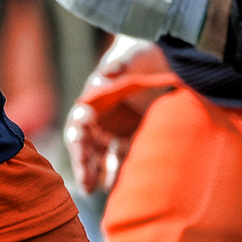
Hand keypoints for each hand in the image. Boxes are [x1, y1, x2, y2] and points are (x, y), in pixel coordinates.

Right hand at [64, 38, 175, 194]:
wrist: (164, 58)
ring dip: (94, 171)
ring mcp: (116, 128)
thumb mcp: (132, 54)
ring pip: (99, 154)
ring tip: (91, 188)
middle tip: (84, 182)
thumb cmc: (141, 53)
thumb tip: (106, 72)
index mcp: (94, 99)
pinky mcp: (133, 136)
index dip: (77, 134)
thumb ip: (119, 63)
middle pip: (86, 144)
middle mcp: (101, 116)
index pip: (79, 122)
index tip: (81, 145)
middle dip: (83, 163)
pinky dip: (114, 171)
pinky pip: (120, 157)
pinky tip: (111, 186)